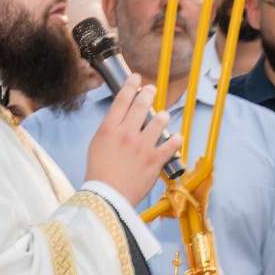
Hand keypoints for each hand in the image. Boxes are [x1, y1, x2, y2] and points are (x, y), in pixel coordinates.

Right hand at [83, 80, 169, 206]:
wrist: (107, 196)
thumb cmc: (99, 172)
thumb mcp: (97, 144)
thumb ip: (110, 129)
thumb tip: (121, 118)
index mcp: (109, 129)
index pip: (122, 100)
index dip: (131, 85)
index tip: (136, 78)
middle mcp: (127, 134)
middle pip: (141, 105)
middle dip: (148, 93)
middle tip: (151, 89)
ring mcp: (142, 146)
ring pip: (159, 121)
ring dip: (162, 117)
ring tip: (162, 117)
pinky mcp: (155, 160)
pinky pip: (171, 144)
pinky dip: (175, 140)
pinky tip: (176, 138)